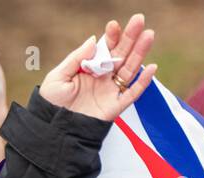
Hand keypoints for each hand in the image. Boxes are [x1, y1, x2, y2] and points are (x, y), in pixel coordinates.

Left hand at [39, 14, 156, 121]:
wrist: (52, 130)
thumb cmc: (51, 103)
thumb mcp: (58, 77)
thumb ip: (76, 59)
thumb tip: (93, 40)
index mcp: (89, 68)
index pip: (104, 48)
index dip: (110, 36)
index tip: (113, 26)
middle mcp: (102, 77)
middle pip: (121, 54)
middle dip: (130, 37)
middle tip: (139, 20)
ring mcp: (110, 91)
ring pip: (129, 69)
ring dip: (140, 53)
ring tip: (148, 35)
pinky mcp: (115, 107)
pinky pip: (132, 93)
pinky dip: (143, 82)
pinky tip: (151, 67)